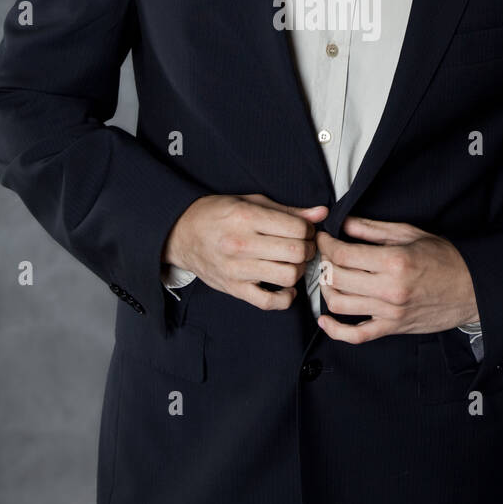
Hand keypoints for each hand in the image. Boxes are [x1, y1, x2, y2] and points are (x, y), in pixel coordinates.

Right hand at [162, 193, 328, 310]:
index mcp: (246, 217)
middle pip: (296, 252)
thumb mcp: (251, 202)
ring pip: (288, 276)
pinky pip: (269, 302)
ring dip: (298, 270)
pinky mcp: (234, 288)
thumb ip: (288, 210)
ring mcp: (237, 269)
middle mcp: (241, 244)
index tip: (304, 230)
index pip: (297, 228)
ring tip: (292, 262)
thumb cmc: (217, 214)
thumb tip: (321, 213)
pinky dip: (285, 298)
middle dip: (308, 249)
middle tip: (303, 246)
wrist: (181, 233)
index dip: (308, 229)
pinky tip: (286, 287)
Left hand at [315, 216, 477, 342]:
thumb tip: (343, 223)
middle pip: (336, 278)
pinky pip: (356, 336)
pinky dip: (335, 330)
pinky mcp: (393, 328)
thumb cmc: (444, 258)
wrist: (472, 289)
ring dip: (326, 290)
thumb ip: (372, 229)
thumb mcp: (409, 234)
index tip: (323, 238)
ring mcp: (390, 312)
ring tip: (329, 278)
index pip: (343, 254)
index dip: (326, 244)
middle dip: (324, 263)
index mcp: (393, 261)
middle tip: (325, 255)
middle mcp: (389, 289)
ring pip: (340, 305)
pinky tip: (326, 320)